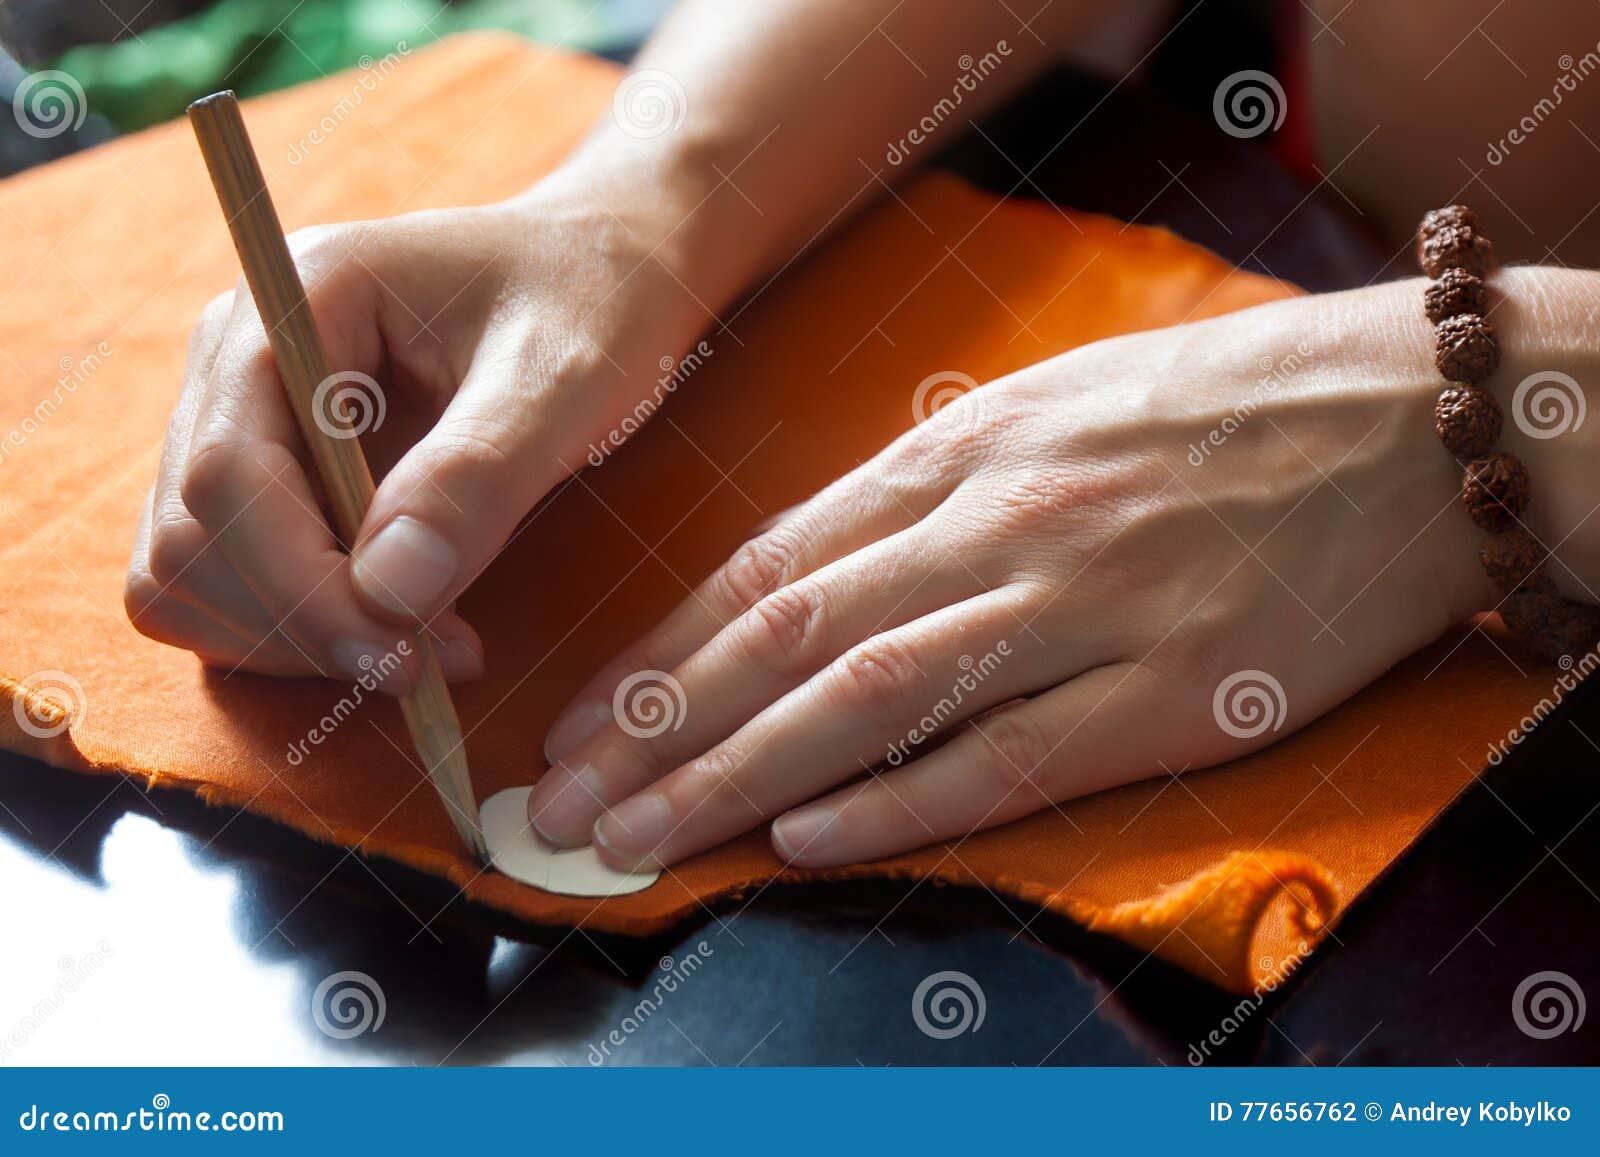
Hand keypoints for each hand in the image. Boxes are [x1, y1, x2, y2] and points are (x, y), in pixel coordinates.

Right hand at [125, 172, 708, 691]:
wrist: (602, 277)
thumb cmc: (591, 304)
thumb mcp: (563, 378)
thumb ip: (478, 476)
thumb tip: (387, 593)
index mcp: (296, 300)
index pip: (230, 472)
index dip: (300, 589)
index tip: (401, 660)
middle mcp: (238, 357)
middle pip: (192, 537)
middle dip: (303, 625)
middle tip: (438, 661)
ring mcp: (239, 417)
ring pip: (187, 572)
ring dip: (291, 640)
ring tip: (428, 646)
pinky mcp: (265, 474)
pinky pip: (224, 583)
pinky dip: (293, 632)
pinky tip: (398, 626)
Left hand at [527, 278, 1512, 868]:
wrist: (1417, 421)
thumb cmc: (1231, 407)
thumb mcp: (1059, 403)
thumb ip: (938, 479)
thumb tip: (824, 557)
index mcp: (965, 450)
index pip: (773, 560)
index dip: (664, 647)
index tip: (587, 712)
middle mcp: (1000, 524)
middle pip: (787, 634)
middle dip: (656, 723)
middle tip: (563, 796)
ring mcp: (1081, 606)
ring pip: (866, 698)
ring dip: (734, 772)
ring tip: (637, 834)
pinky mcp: (1168, 691)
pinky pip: (1005, 757)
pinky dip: (896, 803)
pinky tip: (807, 839)